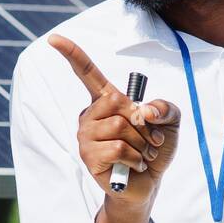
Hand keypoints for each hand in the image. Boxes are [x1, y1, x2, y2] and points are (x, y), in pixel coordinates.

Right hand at [49, 34, 180, 222]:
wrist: (147, 184)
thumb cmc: (154, 149)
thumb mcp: (170, 123)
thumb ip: (165, 108)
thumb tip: (144, 111)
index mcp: (105, 102)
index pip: (86, 73)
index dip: (71, 54)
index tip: (53, 38)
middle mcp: (90, 116)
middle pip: (117, 103)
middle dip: (142, 122)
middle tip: (149, 138)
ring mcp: (86, 137)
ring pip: (119, 127)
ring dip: (142, 143)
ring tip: (142, 154)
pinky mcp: (89, 157)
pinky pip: (118, 148)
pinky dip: (136, 158)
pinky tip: (134, 166)